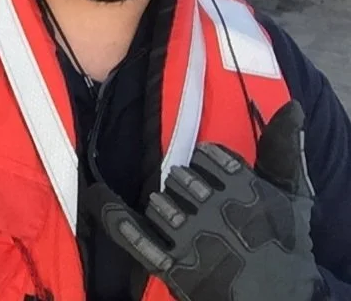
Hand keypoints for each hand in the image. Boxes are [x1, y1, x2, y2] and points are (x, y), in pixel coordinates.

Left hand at [84, 101, 327, 300]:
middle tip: (202, 205)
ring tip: (186, 220)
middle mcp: (215, 210)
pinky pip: (134, 234)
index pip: (208, 157)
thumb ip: (284, 149)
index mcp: (244, 190)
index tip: (218, 177)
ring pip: (160, 202)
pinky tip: (96, 195)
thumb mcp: (292, 195)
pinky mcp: (172, 264)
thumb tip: (292, 107)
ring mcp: (191, 238)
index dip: (210, 166)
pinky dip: (111, 214)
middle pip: (180, 178)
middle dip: (187, 187)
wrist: (283, 299)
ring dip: (166, 206)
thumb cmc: (285, 243)